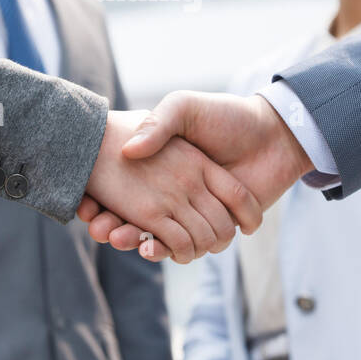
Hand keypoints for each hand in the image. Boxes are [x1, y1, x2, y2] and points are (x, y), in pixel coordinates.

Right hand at [78, 92, 312, 259]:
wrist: (273, 135)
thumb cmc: (228, 117)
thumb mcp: (185, 108)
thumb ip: (159, 124)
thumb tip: (130, 150)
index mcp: (165, 166)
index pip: (125, 188)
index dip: (104, 199)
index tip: (88, 205)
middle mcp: (175, 191)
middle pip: (134, 217)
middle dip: (113, 226)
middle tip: (95, 225)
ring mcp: (190, 211)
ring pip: (152, 236)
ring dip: (130, 241)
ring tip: (111, 234)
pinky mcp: (209, 227)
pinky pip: (178, 247)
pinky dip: (160, 251)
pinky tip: (146, 246)